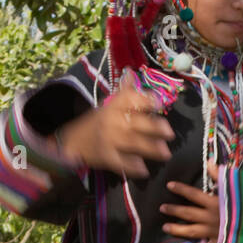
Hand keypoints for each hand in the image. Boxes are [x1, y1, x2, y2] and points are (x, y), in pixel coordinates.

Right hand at [57, 71, 173, 178]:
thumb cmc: (97, 122)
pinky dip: (133, 167)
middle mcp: (111, 121)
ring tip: (165, 152)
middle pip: (134, 123)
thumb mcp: (108, 105)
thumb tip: (132, 72)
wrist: (73, 142)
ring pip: (132, 143)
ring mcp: (109, 140)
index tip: (158, 101)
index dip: (144, 99)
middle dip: (153, 127)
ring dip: (150, 148)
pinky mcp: (106, 157)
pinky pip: (121, 163)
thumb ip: (124, 93)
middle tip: (169, 132)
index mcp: (113, 106)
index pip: (128, 99)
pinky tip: (144, 170)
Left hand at [160, 160, 220, 242]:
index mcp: (214, 203)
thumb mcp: (238, 186)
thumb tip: (208, 162)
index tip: (169, 185)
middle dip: (174, 210)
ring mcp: (214, 232)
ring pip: (192, 231)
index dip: (181, 189)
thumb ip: (221, 175)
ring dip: (178, 229)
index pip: (193, 194)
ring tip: (165, 227)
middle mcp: (211, 218)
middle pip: (188, 213)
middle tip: (161, 208)